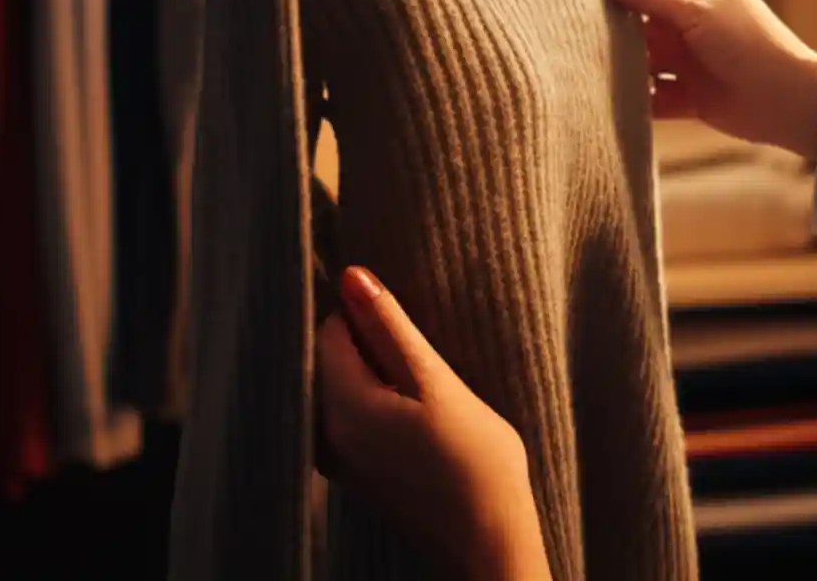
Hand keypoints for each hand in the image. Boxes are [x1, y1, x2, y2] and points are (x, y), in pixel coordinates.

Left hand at [316, 267, 550, 580]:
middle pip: (326, 360)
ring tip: (419, 377)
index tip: (403, 315)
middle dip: (362, 341)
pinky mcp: (356, 474)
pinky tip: (413, 408)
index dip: (363, 311)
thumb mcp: (438, 382)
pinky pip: (348, 418)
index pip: (328, 330)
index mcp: (344, 406)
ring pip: (338, 389)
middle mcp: (327, 434)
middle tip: (414, 344)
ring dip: (369, 372)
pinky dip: (371, 401)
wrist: (489, 541)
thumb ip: (390, 327)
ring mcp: (339, 459)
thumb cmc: (477, 461)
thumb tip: (351, 275)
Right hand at [603, 0, 816, 163]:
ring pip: (646, 60)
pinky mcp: (689, 96)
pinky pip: (654, 96)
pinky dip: (637, 98)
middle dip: (617, 26)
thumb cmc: (746, 43)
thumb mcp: (696, 10)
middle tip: (578, 27)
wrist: (784, 100)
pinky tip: (610, 97)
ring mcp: (691, 60)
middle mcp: (694, 23)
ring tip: (588, 63)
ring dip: (624, 64)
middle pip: (644, 20)